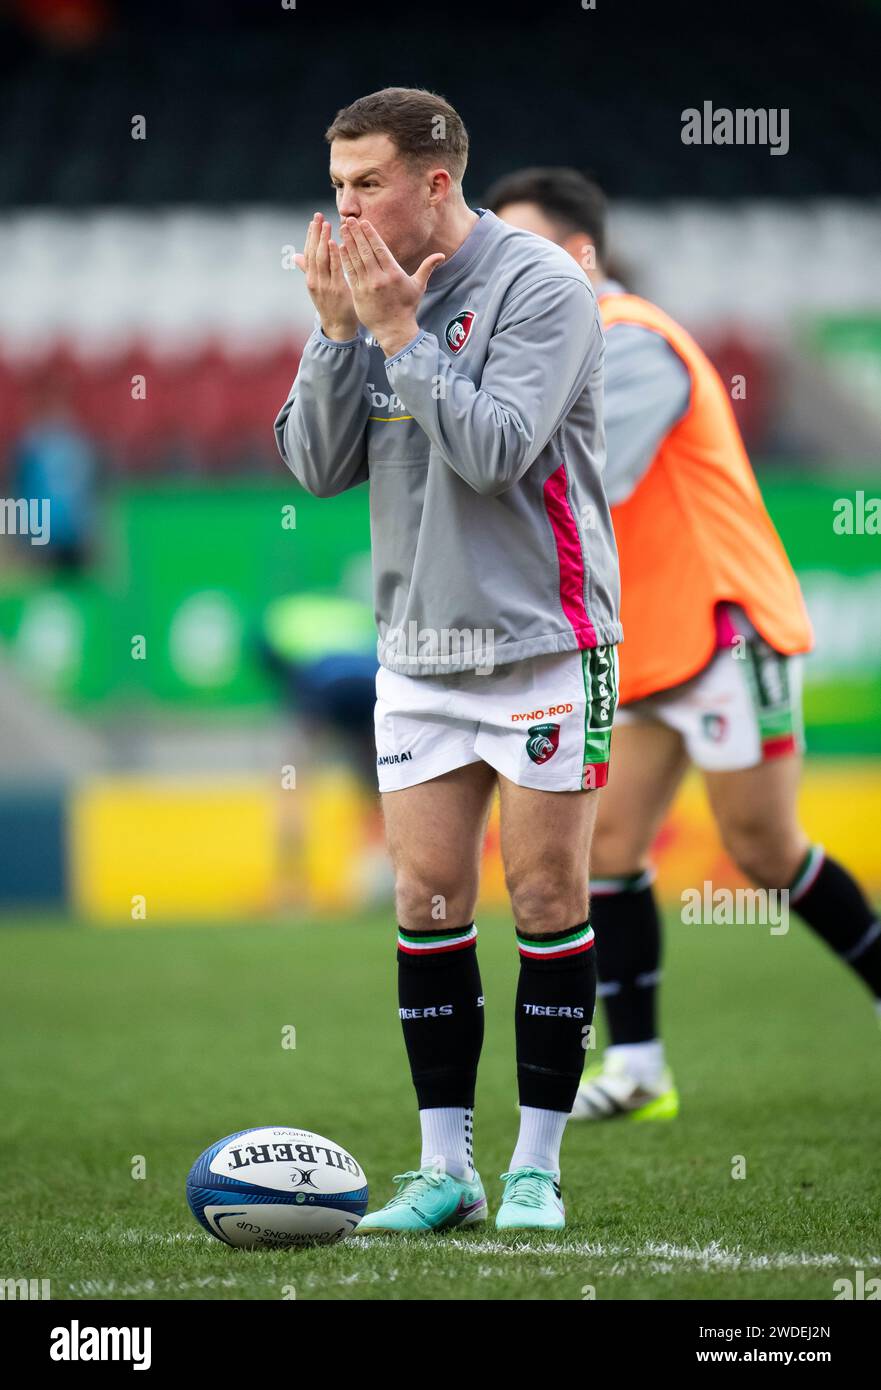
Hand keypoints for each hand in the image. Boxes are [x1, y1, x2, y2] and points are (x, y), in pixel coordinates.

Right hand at [295, 213, 358, 340]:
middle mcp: (314, 281)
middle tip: (318, 216)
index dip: (310, 236)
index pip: (308, 253)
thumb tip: (295, 256)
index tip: (313, 221)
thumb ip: (308, 270)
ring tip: (326, 224)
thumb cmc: (331, 306)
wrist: (338, 327)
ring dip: (323, 240)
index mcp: (310, 279)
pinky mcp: (337, 290)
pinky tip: (334, 242)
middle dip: (315, 233)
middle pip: (313, 252)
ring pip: (322, 259)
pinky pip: (335, 269)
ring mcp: (325, 286)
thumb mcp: (317, 287)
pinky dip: (333, 255)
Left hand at [338, 218, 443, 357]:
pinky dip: (345, 260)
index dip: (371, 234)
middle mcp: (379, 278)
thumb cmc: (407, 308)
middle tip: (349, 219)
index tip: (363, 222)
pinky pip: (350, 273)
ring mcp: (366, 286)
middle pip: (366, 251)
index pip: (380, 249)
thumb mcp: (418, 286)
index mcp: (393, 274)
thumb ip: (427, 268)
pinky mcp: (357, 294)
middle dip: (357, 234)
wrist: (394, 330)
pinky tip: (340, 248)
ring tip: (343, 229)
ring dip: (348, 243)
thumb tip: (441, 255)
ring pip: (356, 260)